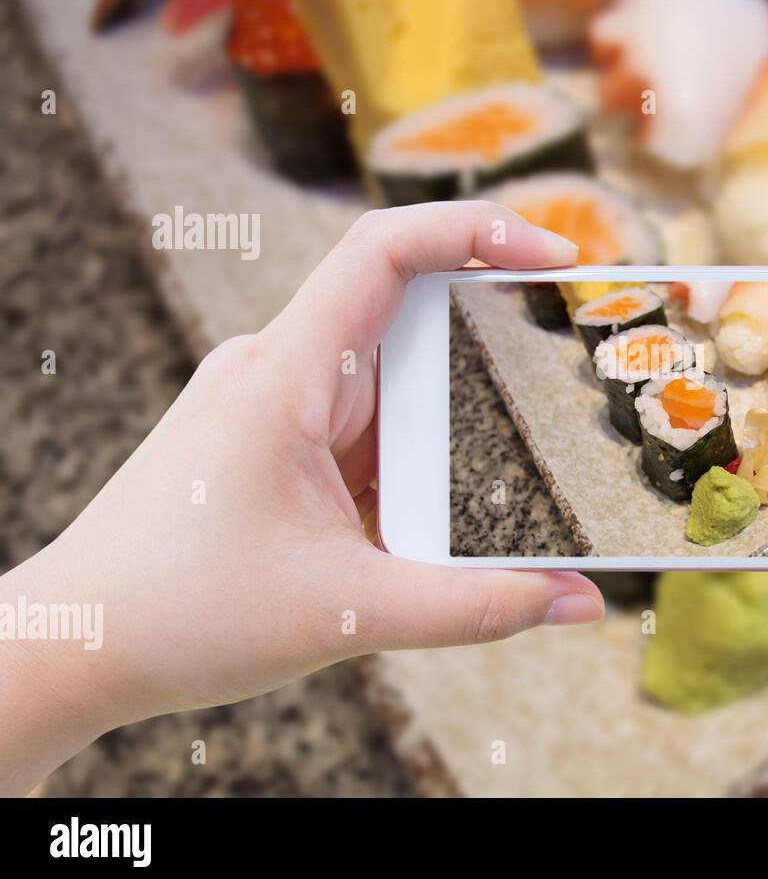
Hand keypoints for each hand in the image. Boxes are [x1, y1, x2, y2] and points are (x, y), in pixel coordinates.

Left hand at [0, 202, 603, 795]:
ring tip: (516, 474)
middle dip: (493, 350)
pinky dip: (417, 462)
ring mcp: (277, 407)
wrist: (76, 648)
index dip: (475, 229)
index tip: (553, 253)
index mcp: (284, 376)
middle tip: (569, 381)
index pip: (384, 251)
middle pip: (408, 320)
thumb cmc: (180, 616)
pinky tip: (446, 513)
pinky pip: (369, 430)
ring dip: (455, 424)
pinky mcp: (280, 446)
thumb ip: (475, 608)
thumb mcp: (349, 616)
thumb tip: (581, 601)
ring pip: (393, 385)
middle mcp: (280, 372)